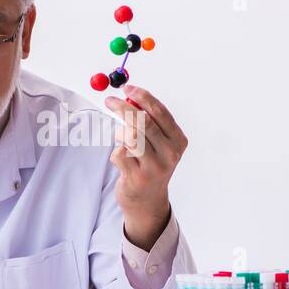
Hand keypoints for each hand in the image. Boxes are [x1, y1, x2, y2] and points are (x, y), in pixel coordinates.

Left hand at [103, 85, 186, 249]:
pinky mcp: (137, 178)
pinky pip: (119, 153)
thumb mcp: (158, 143)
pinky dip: (116, 152)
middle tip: (109, 101)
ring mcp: (154, 167)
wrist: (148, 200)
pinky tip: (124, 161)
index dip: (142, 97)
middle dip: (123, 107)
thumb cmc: (150, 164)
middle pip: (143, 121)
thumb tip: (129, 96)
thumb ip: (148, 120)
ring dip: (119, 132)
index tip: (126, 88)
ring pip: (130, 136)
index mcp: (178, 140)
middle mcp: (170, 154)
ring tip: (121, 138)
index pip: (160, 112)